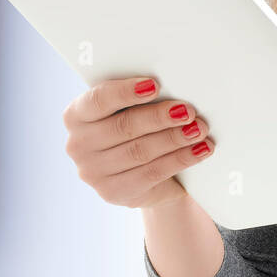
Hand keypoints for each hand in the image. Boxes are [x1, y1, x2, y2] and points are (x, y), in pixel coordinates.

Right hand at [63, 76, 215, 209]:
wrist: (144, 176)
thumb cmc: (136, 130)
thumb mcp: (130, 110)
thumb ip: (140, 98)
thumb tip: (173, 84)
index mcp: (76, 116)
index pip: (98, 100)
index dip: (126, 92)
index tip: (155, 85)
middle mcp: (78, 145)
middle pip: (124, 126)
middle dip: (160, 117)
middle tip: (188, 110)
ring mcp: (93, 173)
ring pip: (140, 151)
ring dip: (175, 138)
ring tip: (199, 129)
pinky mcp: (114, 192)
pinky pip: (152, 173)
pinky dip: (180, 159)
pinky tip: (200, 150)